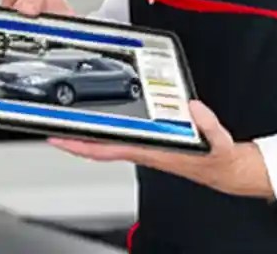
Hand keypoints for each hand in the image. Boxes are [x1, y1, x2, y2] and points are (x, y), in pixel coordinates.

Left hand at [48, 101, 274, 199]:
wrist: (226, 170)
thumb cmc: (217, 158)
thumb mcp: (219, 141)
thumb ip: (208, 124)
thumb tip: (192, 107)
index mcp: (153, 151)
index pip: (109, 148)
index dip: (82, 144)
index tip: (60, 137)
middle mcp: (144, 149)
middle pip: (100, 146)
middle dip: (74, 139)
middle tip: (50, 129)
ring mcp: (145, 147)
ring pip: (107, 143)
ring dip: (87, 135)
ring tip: (67, 123)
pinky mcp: (150, 142)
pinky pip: (120, 137)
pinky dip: (105, 131)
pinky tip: (99, 121)